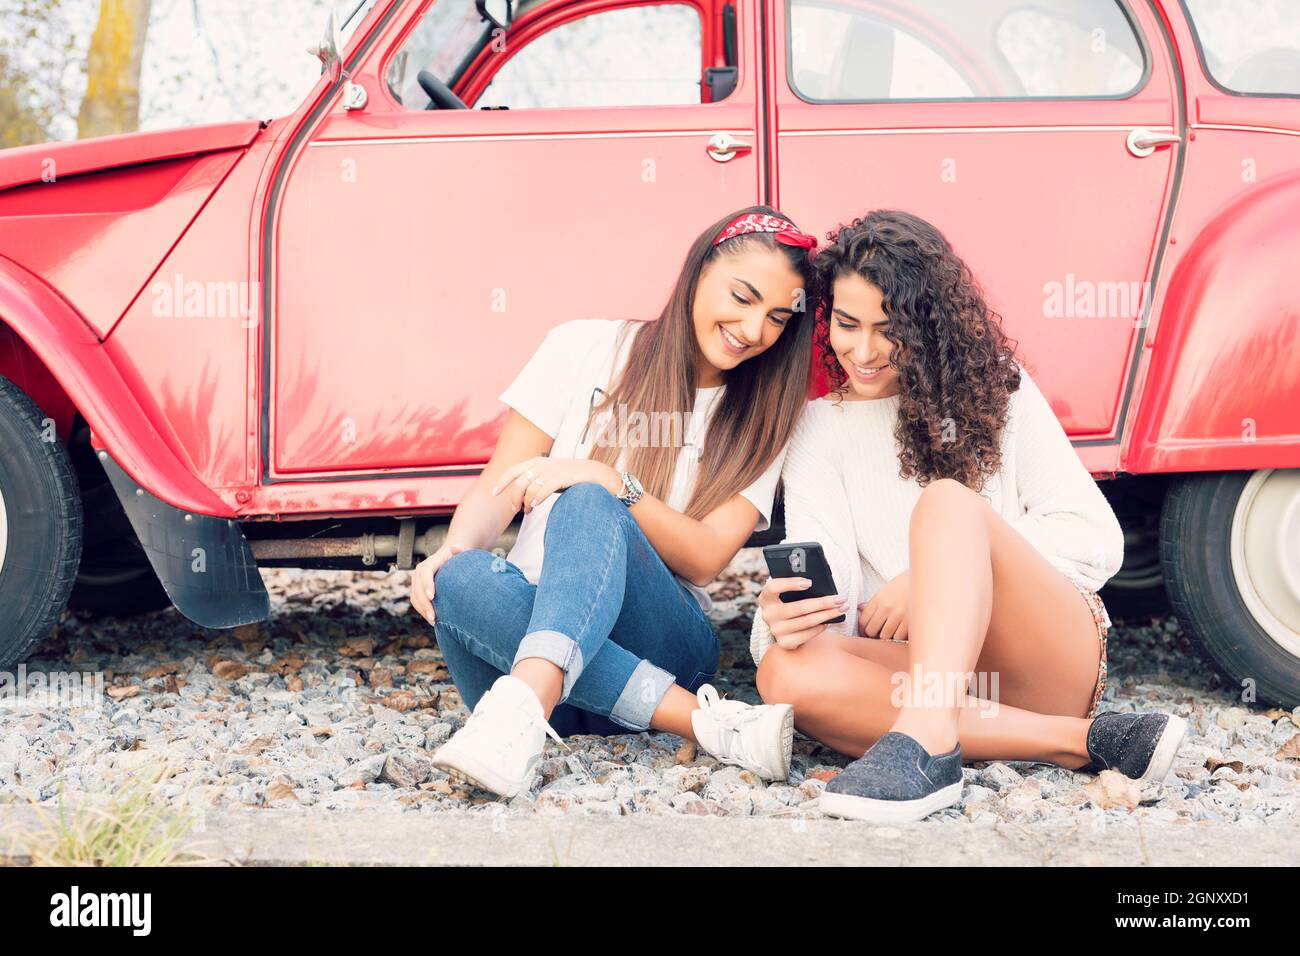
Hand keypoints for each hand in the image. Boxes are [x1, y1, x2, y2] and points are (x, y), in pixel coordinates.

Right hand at [409, 542, 464, 626]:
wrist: (449, 559)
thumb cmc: (458, 558)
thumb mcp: (460, 554)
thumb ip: (459, 551)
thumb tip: (455, 547)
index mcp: (430, 562)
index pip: (425, 573)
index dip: (427, 584)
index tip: (432, 596)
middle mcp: (419, 571)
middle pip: (417, 588)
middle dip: (424, 603)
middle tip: (433, 616)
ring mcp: (416, 581)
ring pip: (414, 597)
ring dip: (422, 610)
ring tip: (433, 621)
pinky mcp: (416, 589)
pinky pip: (415, 601)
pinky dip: (422, 611)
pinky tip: (432, 620)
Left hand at [491, 457, 620, 512]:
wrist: (596, 475)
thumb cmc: (573, 479)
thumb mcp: (552, 477)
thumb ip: (537, 482)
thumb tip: (522, 497)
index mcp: (538, 462)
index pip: (514, 470)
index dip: (502, 481)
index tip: (494, 493)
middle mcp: (544, 464)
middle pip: (519, 481)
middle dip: (514, 497)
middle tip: (516, 509)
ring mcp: (553, 469)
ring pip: (529, 486)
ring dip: (525, 501)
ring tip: (528, 510)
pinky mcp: (562, 476)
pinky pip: (543, 489)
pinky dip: (535, 499)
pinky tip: (534, 506)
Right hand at [757, 576, 849, 650]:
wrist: (784, 626)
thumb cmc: (790, 603)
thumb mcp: (788, 594)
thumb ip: (798, 587)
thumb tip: (819, 583)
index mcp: (766, 597)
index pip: (773, 587)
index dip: (790, 584)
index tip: (809, 582)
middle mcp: (768, 614)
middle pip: (797, 607)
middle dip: (822, 602)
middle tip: (840, 599)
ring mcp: (775, 630)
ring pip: (806, 621)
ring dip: (827, 615)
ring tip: (841, 609)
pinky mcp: (784, 643)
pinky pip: (806, 635)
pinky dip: (819, 628)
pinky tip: (828, 622)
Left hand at [859, 570, 908, 640]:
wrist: (926, 579)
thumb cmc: (906, 585)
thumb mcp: (887, 589)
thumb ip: (874, 601)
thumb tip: (860, 608)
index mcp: (878, 599)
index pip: (863, 620)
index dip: (863, 629)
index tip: (867, 631)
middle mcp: (886, 607)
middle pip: (871, 631)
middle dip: (874, 635)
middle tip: (880, 633)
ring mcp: (898, 615)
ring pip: (884, 636)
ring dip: (888, 636)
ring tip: (892, 631)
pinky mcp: (910, 621)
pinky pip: (898, 637)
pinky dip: (899, 637)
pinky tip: (902, 630)